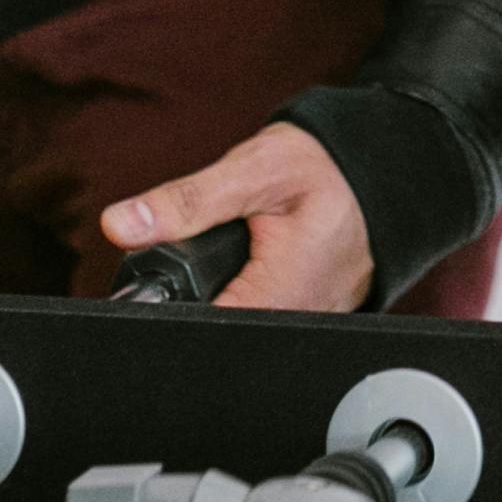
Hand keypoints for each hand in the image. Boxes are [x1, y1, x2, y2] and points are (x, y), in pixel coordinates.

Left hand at [97, 122, 375, 311]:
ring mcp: (308, 323)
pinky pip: (261, 322)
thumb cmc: (327, 167)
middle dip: (193, 304)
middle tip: (198, 258)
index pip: (206, 327)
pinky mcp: (309, 318)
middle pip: (220, 334)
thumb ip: (186, 201)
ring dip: (216, 301)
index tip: (154, 288)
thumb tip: (122, 225)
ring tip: (225, 261)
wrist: (380, 168)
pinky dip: (242, 299)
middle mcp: (301, 317)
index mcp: (287, 287)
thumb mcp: (252, 169)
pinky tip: (241, 272)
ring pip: (239, 332)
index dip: (170, 313)